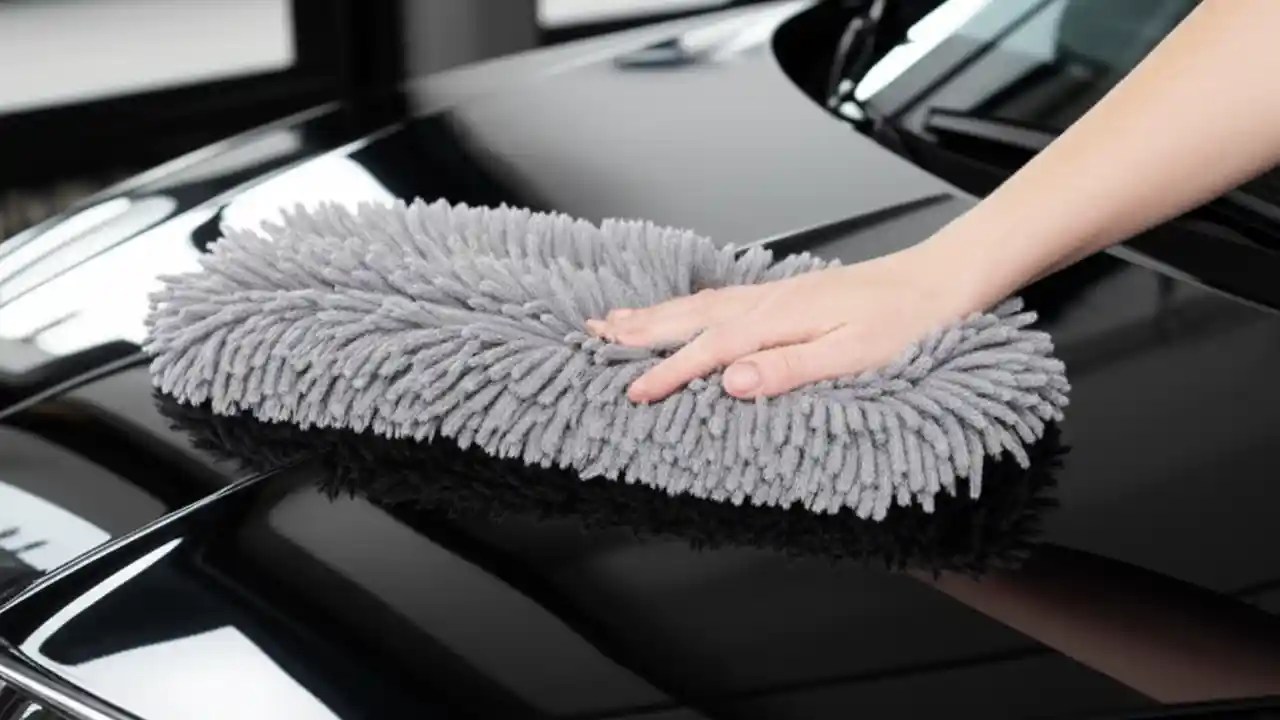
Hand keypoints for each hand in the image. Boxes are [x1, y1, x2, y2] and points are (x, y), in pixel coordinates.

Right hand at [586, 243, 987, 402]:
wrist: (940, 280)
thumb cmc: (906, 321)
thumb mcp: (855, 355)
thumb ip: (792, 368)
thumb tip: (734, 382)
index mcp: (778, 319)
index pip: (708, 350)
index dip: (667, 373)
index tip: (633, 394)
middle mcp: (767, 301)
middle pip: (689, 317)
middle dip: (638, 330)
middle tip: (592, 336)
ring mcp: (774, 294)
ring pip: (698, 305)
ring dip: (654, 315)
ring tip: (615, 321)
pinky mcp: (785, 295)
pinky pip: (718, 299)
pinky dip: (685, 305)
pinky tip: (679, 309)